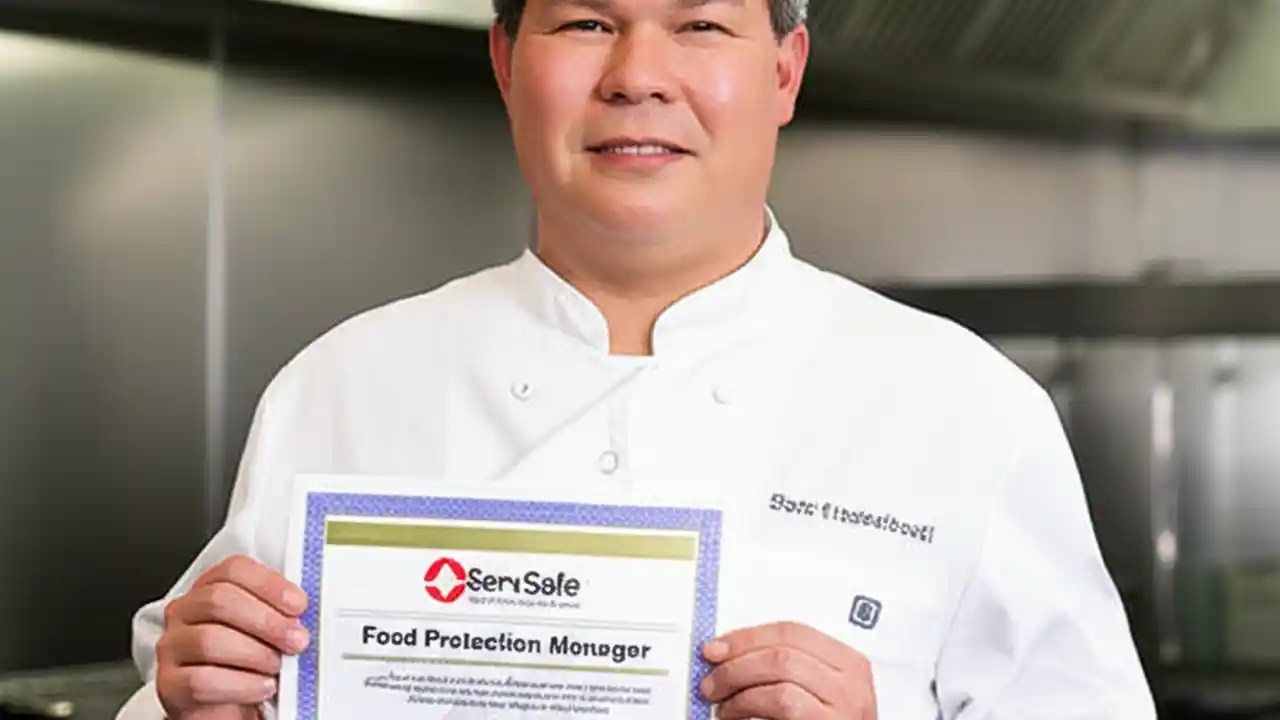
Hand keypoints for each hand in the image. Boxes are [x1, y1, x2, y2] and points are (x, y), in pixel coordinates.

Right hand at [156, 556, 309, 718]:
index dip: (269, 584)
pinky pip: (201, 680)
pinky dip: (240, 685)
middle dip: (267, 621)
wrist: (227, 703)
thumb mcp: (264, 630)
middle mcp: (185, 612)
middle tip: (296, 640)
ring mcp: (173, 646)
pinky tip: (261, 687)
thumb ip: (280, 614)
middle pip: (220, 600)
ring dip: (255, 654)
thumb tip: (306, 614)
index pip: (234, 570)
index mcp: (210, 588)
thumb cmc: (247, 661)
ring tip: (277, 667)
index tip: (298, 605)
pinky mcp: (169, 683)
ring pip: (210, 640)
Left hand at [700, 621, 875, 718]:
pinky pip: (783, 702)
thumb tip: (728, 654)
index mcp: (848, 664)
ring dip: (738, 682)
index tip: (717, 648)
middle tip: (711, 678)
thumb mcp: (813, 694)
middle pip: (783, 650)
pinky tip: (733, 716)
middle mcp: (850, 683)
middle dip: (737, 661)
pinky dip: (748, 704)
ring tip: (721, 701)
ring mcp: (844, 706)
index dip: (748, 637)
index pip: (793, 632)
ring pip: (780, 670)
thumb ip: (783, 671)